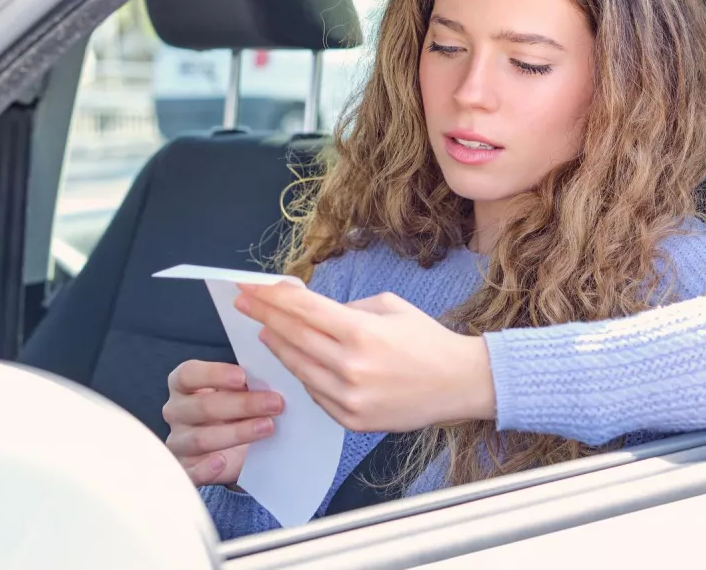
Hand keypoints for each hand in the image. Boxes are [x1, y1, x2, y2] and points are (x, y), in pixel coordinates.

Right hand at [162, 359, 283, 485]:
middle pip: (202, 406)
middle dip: (242, 404)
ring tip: (267, 427)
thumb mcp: (238, 392)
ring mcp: (178, 442)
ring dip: (237, 433)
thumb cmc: (233, 410)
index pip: (188, 374)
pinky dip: (206, 468)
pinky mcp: (186, 470)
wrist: (231, 446)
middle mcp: (176, 412)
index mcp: (183, 385)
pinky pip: (191, 472)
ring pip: (201, 439)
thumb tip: (272, 378)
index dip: (214, 374)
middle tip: (275, 403)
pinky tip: (222, 462)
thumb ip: (247, 384)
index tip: (243, 377)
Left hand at [234, 283, 494, 432]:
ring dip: (278, 346)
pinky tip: (298, 360)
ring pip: (297, 368)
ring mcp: (349, 397)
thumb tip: (309, 309)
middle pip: (292, 337)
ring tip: (265, 330)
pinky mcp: (351, 420)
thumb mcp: (389, 307)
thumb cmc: (427, 340)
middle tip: (244, 302)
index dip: (271, 296)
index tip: (249, 286)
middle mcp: (350, 366)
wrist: (460, 384)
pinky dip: (304, 374)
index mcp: (360, 332)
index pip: (302, 310)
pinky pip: (315, 393)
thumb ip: (346, 308)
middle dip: (264, 316)